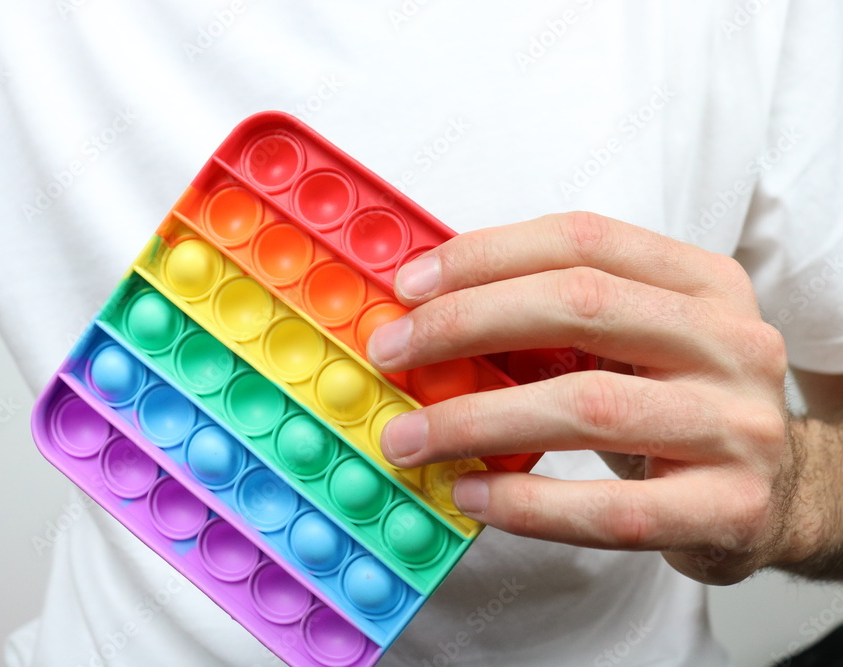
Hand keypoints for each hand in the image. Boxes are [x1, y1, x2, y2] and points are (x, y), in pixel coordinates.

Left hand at [366, 211, 799, 584]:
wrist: (780, 492)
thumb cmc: (677, 404)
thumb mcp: (633, 341)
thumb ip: (553, 319)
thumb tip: (428, 313)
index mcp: (702, 282)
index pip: (582, 240)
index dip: (485, 255)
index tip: (410, 286)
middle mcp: (731, 341)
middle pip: (579, 306)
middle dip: (465, 325)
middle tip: (391, 354)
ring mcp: (738, 425)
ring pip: (589, 406)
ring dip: (476, 421)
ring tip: (410, 439)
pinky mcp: (732, 507)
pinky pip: (612, 508)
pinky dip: (528, 503)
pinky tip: (472, 494)